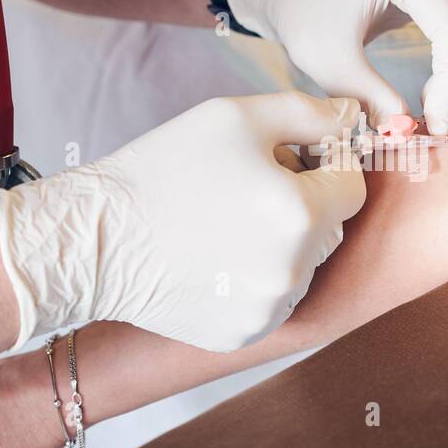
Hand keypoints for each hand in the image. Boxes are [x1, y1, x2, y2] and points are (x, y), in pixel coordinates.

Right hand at [0, 91, 366, 351]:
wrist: (95, 238)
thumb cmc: (163, 169)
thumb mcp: (236, 118)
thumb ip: (308, 113)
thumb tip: (352, 116)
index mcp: (302, 212)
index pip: (352, 186)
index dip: (326, 166)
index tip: (290, 159)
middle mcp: (295, 269)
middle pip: (330, 228)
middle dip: (305, 205)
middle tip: (248, 188)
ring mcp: (270, 308)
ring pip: (303, 266)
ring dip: (282, 245)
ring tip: (226, 224)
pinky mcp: (245, 333)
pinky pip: (273, 299)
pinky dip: (255, 280)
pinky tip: (214, 259)